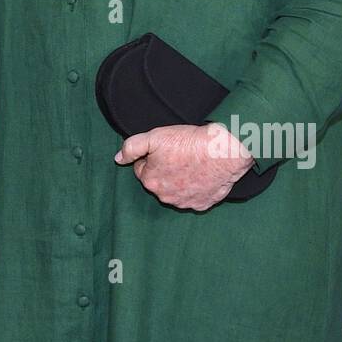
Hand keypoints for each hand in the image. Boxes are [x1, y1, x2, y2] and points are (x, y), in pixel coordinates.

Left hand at [114, 122, 252, 211]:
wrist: (222, 152)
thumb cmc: (189, 143)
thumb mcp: (154, 136)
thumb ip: (131, 147)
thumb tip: (118, 159)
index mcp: (150, 181)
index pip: (142, 168)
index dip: (152, 156)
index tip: (166, 149)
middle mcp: (165, 196)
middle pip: (159, 181)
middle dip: (165, 170)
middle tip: (179, 155)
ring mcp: (184, 203)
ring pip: (176, 190)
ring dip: (180, 180)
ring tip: (191, 163)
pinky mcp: (202, 205)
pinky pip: (194, 197)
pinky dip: (196, 188)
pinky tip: (201, 175)